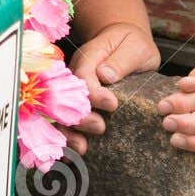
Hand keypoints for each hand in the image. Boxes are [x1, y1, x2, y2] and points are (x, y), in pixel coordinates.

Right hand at [65, 23, 159, 154]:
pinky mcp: (74, 104)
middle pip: (66, 99)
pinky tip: (72, 154)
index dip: (94, 94)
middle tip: (100, 127)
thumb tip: (106, 74)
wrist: (122, 41)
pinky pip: (64, 122)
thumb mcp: (134, 46)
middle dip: (80, 117)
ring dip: (68, 133)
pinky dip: (66, 139)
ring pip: (59, 114)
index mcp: (88, 58)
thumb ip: (121, 59)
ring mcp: (71, 91)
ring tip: (82, 148)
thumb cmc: (131, 44)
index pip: (83, 77)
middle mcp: (74, 75)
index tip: (112, 104)